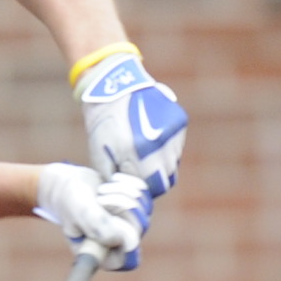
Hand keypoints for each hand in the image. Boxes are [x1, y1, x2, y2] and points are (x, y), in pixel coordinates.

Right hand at [34, 163, 149, 270]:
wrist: (69, 184)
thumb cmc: (71, 201)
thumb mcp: (81, 212)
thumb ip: (100, 226)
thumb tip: (127, 240)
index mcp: (103, 254)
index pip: (129, 261)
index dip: (129, 242)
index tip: (117, 220)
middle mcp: (119, 243)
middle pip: (139, 228)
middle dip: (119, 205)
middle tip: (100, 198)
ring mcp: (129, 225)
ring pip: (143, 209)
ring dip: (122, 192)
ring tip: (101, 190)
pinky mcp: (135, 207)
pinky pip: (144, 194)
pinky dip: (128, 183)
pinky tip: (112, 181)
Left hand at [72, 45, 187, 197]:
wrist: (114, 85)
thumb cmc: (103, 125)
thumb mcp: (101, 157)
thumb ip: (117, 180)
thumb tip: (129, 195)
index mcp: (138, 155)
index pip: (153, 189)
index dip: (144, 190)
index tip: (134, 184)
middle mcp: (160, 144)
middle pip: (167, 179)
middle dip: (155, 180)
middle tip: (140, 172)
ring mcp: (172, 132)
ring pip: (174, 163)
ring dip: (161, 163)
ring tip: (142, 151)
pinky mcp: (179, 121)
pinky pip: (177, 146)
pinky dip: (166, 147)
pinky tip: (150, 137)